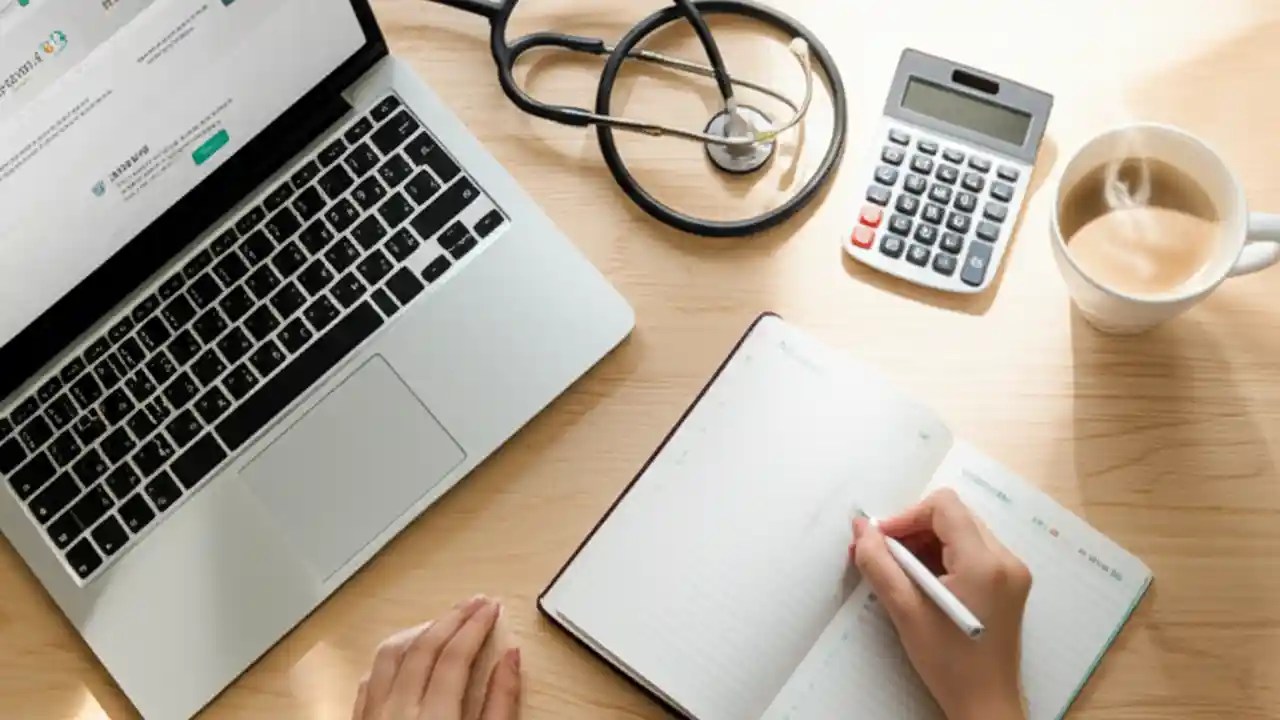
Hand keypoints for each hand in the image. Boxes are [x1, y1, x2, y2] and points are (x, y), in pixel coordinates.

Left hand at [353, 596, 520, 719]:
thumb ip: (500, 705)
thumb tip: (511, 658)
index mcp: (434, 717)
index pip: (455, 656)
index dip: (476, 626)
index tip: (492, 608)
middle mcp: (396, 711)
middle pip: (423, 648)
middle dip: (452, 618)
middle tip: (475, 602)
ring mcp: (372, 716)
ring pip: (389, 655)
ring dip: (418, 632)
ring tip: (441, 622)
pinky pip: (369, 679)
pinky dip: (390, 658)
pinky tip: (405, 656)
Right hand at [851, 490, 1030, 719]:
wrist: (986, 705)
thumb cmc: (948, 664)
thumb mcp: (905, 612)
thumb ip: (878, 564)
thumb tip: (860, 527)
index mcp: (985, 564)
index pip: (944, 507)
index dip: (907, 516)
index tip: (882, 542)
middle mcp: (1006, 560)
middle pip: (955, 516)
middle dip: (915, 529)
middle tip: (887, 556)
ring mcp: (1013, 572)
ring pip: (963, 532)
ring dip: (928, 543)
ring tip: (904, 573)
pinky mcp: (1011, 584)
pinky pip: (974, 551)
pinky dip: (945, 556)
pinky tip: (926, 583)